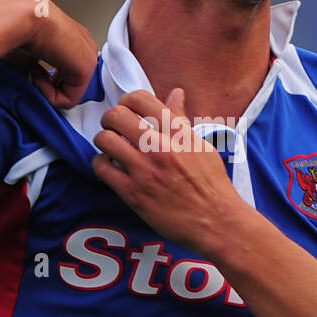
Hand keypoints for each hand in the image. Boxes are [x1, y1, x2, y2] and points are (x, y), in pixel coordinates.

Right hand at [5, 0, 98, 107]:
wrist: (20, 16)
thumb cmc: (17, 28)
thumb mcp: (29, 56)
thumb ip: (38, 73)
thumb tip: (32, 88)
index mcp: (74, 40)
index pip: (67, 74)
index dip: (45, 80)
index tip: (30, 69)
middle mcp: (85, 46)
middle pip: (70, 86)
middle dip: (48, 86)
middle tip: (32, 72)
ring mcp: (89, 57)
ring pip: (70, 95)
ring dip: (46, 90)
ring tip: (34, 71)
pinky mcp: (87, 68)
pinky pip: (69, 100)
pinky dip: (48, 94)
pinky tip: (38, 74)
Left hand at [92, 87, 245, 255]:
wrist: (216, 222)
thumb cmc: (212, 185)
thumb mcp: (202, 146)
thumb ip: (182, 120)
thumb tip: (176, 94)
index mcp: (178, 133)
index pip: (141, 99)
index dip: (127, 100)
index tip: (128, 110)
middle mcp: (160, 148)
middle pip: (117, 115)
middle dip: (110, 118)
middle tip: (113, 128)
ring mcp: (145, 171)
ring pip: (105, 139)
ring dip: (103, 140)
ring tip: (110, 148)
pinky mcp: (133, 194)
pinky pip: (102, 168)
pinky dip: (101, 164)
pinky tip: (109, 167)